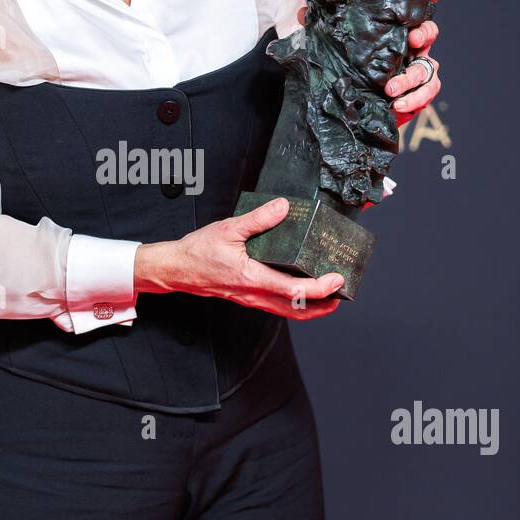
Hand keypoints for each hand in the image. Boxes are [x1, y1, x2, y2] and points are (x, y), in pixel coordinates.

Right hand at [134, 197, 344, 320]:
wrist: (177, 269)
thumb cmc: (198, 252)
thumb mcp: (228, 229)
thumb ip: (258, 219)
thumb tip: (283, 208)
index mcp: (252, 278)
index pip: (294, 290)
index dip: (320, 288)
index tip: (336, 280)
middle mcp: (255, 294)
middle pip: (297, 310)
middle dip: (323, 305)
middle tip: (342, 293)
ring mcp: (252, 299)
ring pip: (288, 311)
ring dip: (311, 308)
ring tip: (330, 297)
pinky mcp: (248, 297)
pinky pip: (277, 306)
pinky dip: (295, 303)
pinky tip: (301, 291)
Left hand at [296, 0, 445, 127]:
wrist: (356, 106)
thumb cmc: (349, 68)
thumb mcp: (333, 46)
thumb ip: (321, 30)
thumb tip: (302, 13)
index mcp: (395, 29)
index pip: (418, 6)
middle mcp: (411, 46)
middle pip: (430, 31)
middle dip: (425, 32)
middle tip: (413, 37)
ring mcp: (417, 68)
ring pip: (429, 66)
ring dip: (412, 76)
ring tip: (391, 88)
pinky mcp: (419, 91)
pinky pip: (428, 91)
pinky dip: (415, 99)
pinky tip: (398, 105)